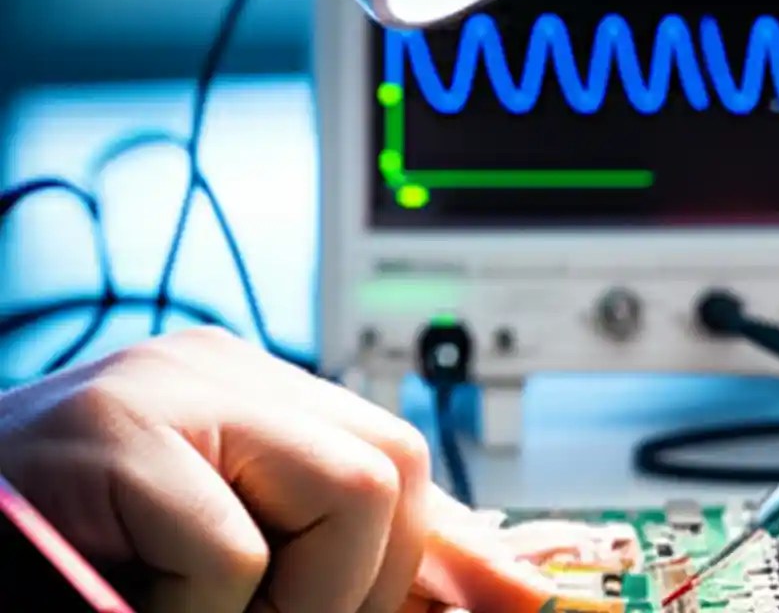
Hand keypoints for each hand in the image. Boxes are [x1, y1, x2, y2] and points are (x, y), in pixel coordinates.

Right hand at [0, 327, 554, 612]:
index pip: (395, 453)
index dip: (460, 544)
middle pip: (395, 462)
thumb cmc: (79, 549)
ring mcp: (169, 389)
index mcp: (253, 394)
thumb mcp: (225, 554)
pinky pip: (234, 552)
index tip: (518, 601)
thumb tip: (484, 588)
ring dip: (304, 599)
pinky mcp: (113, 431)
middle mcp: (223, 370)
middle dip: (372, 578)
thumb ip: (329, 558)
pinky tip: (142, 602)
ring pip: (352, 489)